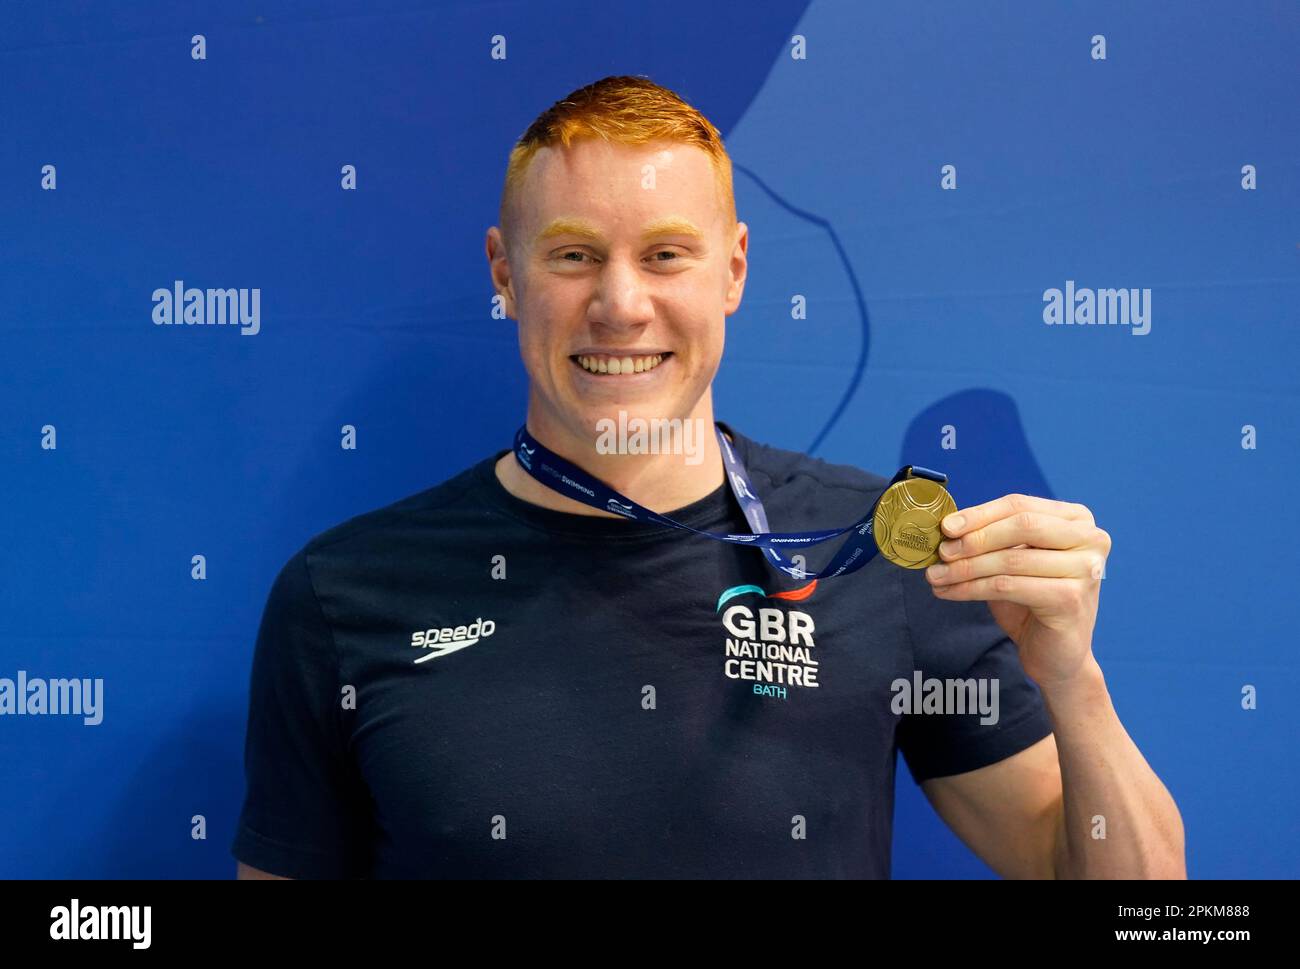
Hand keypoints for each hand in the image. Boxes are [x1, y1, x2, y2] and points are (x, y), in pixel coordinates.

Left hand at [924, 493, 1109, 692]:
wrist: (1057, 654)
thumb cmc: (1032, 601)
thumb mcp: (1013, 559)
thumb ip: (991, 537)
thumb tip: (948, 526)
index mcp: (1077, 519)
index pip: (1020, 505)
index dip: (979, 514)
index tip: (946, 526)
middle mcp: (1091, 539)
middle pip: (1020, 525)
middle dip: (974, 539)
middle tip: (941, 552)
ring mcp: (1085, 569)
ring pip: (1011, 559)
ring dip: (965, 568)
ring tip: (935, 576)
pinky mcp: (1071, 599)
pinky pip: (1008, 586)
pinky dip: (972, 588)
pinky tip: (949, 592)